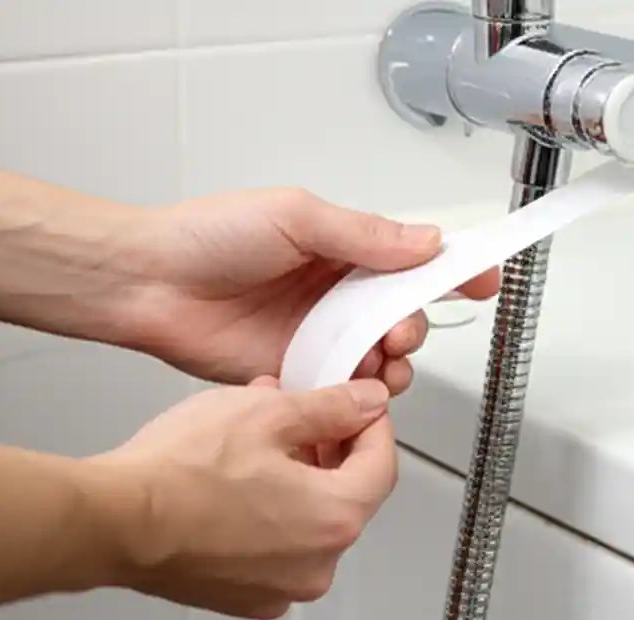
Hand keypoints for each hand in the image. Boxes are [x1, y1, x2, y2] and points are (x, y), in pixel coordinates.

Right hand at [91, 377, 396, 618]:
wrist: (113, 521)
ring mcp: (282, 588)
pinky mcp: (246, 598)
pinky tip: (238, 484)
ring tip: (259, 441)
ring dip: (298, 481)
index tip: (359, 405)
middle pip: (347, 495)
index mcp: (336, 518)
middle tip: (301, 415)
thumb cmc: (180, 472)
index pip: (381, 464)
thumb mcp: (267, 413)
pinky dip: (270, 517)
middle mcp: (319, 565)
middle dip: (329, 450)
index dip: (371, 426)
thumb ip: (331, 408)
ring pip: (310, 522)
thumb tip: (367, 402)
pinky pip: (277, 550)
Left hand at [122, 188, 499, 393]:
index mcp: (343, 248)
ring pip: (384, 355)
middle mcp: (338, 293)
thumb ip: (365, 235)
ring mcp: (321, 334)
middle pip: (407, 313)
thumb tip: (427, 241)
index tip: (485, 279)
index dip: (453, 270)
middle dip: (416, 324)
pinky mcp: (300, 371)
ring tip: (379, 358)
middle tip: (399, 329)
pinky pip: (346, 386)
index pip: (413, 259)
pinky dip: (361, 388)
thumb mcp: (297, 217)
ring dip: (394, 359)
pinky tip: (354, 382)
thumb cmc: (208, 238)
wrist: (148, 284)